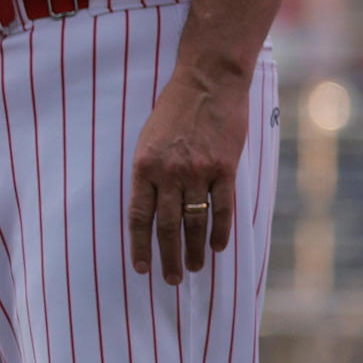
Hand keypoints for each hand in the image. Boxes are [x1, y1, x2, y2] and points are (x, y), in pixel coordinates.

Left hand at [127, 60, 251, 284]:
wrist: (207, 82)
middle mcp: (168, 173)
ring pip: (195, 222)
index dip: (138, 245)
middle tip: (169, 280)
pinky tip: (216, 248)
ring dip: (193, 250)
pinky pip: (222, 208)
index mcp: (142, 167)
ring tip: (193, 270)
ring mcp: (198, 172)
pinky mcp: (225, 168)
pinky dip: (219, 231)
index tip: (141, 267)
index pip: (138, 216)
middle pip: (166, 226)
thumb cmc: (173, 110)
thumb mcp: (147, 139)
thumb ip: (148, 173)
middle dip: (167, 256)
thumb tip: (149, 207)